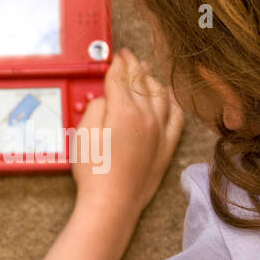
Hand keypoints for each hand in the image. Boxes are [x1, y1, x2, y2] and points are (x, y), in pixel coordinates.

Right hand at [71, 48, 182, 217]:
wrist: (112, 204)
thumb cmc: (94, 172)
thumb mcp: (83, 134)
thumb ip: (95, 108)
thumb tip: (105, 98)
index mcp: (124, 110)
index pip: (120, 78)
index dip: (117, 64)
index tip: (117, 56)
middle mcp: (147, 117)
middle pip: (141, 83)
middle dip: (134, 66)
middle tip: (129, 57)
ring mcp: (160, 132)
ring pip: (160, 95)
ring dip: (152, 80)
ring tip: (146, 71)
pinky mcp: (166, 147)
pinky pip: (176, 117)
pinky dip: (173, 102)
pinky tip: (169, 97)